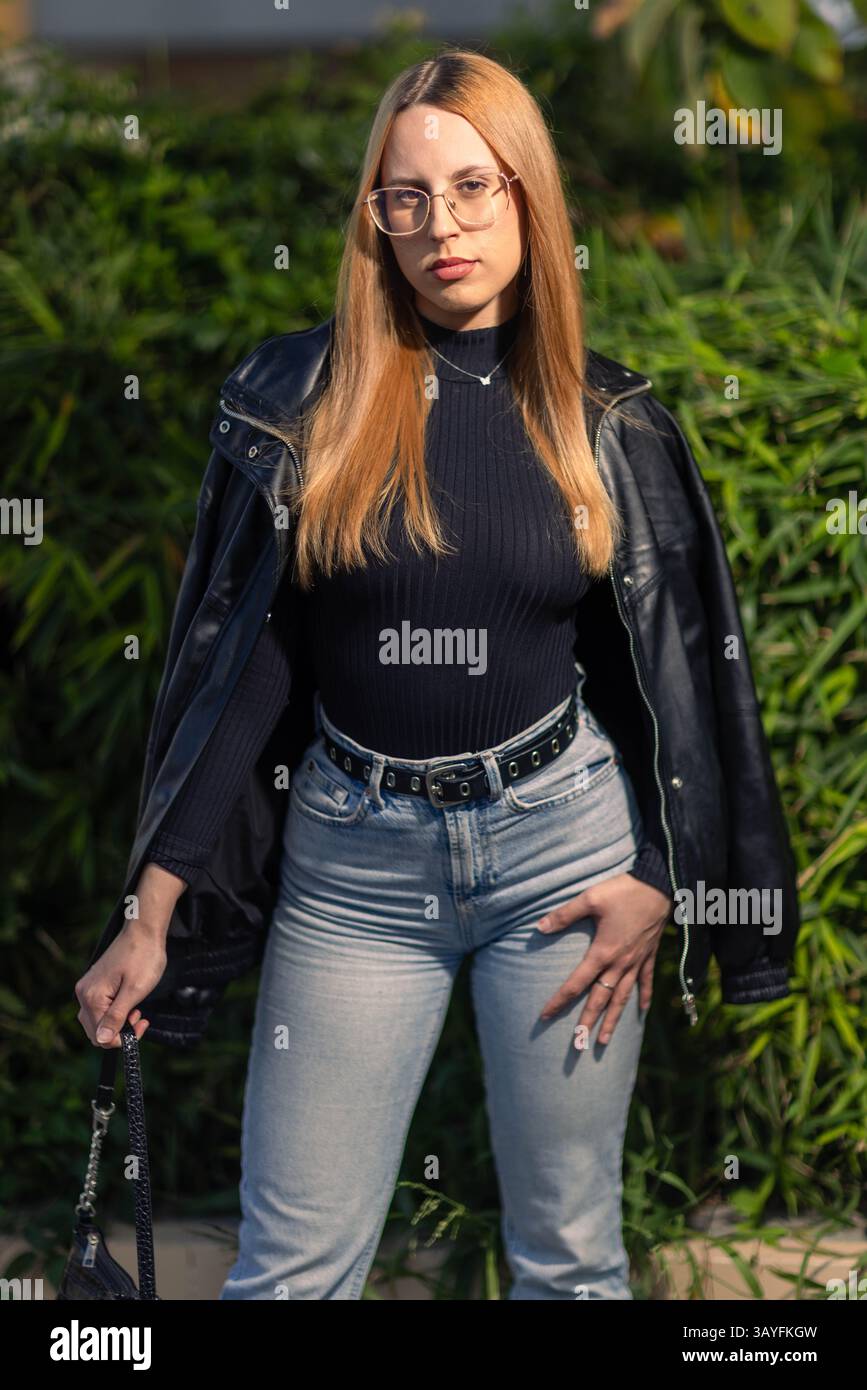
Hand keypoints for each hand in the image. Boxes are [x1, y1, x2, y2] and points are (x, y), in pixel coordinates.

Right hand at [75, 916, 167, 1046]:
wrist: (143, 931)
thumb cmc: (143, 958)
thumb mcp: (134, 991)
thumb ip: (117, 1017)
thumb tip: (102, 1040)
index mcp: (91, 997)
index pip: (99, 1035)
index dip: (121, 1038)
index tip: (141, 1025)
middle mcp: (83, 993)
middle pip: (95, 1030)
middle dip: (118, 1032)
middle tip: (139, 1019)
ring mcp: (88, 987)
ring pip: (97, 1020)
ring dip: (117, 1023)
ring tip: (137, 1011)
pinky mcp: (95, 983)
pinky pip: (99, 1008)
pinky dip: (114, 1012)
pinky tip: (130, 1004)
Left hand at [536, 874, 671, 1043]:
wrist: (659, 885)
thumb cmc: (623, 890)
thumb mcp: (590, 898)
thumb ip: (564, 914)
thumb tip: (538, 927)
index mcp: (603, 952)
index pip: (576, 983)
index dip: (559, 1000)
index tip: (544, 1016)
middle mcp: (620, 963)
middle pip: (599, 999)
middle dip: (587, 1023)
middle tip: (577, 1046)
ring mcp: (637, 962)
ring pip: (621, 998)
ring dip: (612, 1020)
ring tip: (603, 1041)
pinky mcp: (650, 955)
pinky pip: (646, 982)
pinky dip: (644, 997)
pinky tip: (641, 1011)